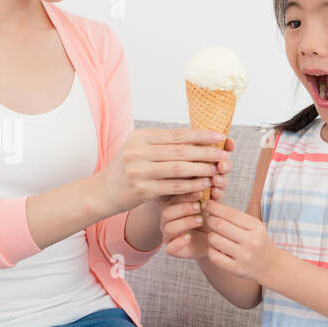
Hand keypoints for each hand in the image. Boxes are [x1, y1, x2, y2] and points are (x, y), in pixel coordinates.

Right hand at [95, 127, 233, 216]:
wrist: (103, 192)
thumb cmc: (127, 169)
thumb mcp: (139, 150)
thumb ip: (163, 144)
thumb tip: (197, 137)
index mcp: (140, 137)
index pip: (177, 135)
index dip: (201, 135)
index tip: (220, 137)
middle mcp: (137, 151)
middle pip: (181, 151)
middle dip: (206, 152)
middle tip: (224, 155)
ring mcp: (139, 171)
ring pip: (179, 168)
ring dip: (202, 169)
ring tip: (218, 170)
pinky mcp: (141, 190)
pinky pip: (173, 186)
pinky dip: (191, 186)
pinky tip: (203, 185)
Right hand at [161, 193, 211, 258]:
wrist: (215, 241)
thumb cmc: (211, 221)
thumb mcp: (211, 207)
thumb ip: (211, 197)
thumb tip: (215, 184)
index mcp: (174, 207)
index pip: (173, 199)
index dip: (185, 195)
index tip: (200, 192)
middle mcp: (168, 221)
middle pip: (167, 212)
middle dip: (184, 208)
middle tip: (199, 206)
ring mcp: (169, 236)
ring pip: (168, 228)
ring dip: (184, 222)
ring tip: (200, 220)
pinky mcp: (173, 250)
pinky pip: (170, 247)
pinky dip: (179, 241)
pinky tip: (189, 237)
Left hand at [199, 199, 280, 282]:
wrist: (269, 265)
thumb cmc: (256, 240)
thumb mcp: (253, 226)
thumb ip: (235, 217)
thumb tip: (210, 205)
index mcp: (256, 227)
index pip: (231, 213)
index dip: (215, 207)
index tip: (206, 204)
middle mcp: (252, 241)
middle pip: (220, 225)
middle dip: (210, 220)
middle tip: (208, 220)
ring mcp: (244, 256)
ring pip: (214, 240)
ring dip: (210, 235)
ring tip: (215, 235)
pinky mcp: (236, 269)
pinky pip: (213, 256)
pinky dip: (211, 250)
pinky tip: (216, 248)